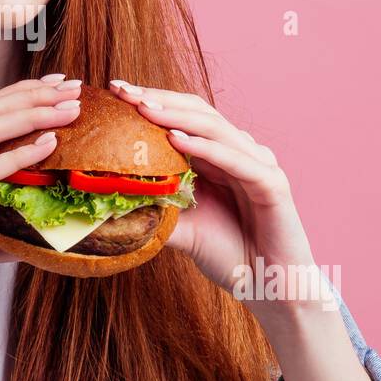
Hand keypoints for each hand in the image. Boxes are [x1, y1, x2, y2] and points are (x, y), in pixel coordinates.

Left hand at [108, 80, 317, 311]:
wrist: (272, 289)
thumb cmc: (230, 256)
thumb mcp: (181, 230)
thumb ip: (153, 213)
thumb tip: (107, 208)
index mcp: (219, 156)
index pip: (183, 117)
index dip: (151, 101)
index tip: (115, 92)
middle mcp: (240, 152)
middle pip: (197, 113)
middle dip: (158, 99)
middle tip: (123, 91)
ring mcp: (259, 164)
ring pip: (216, 129)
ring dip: (177, 116)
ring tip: (142, 107)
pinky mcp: (273, 184)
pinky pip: (238, 161)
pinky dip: (207, 149)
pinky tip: (177, 140)